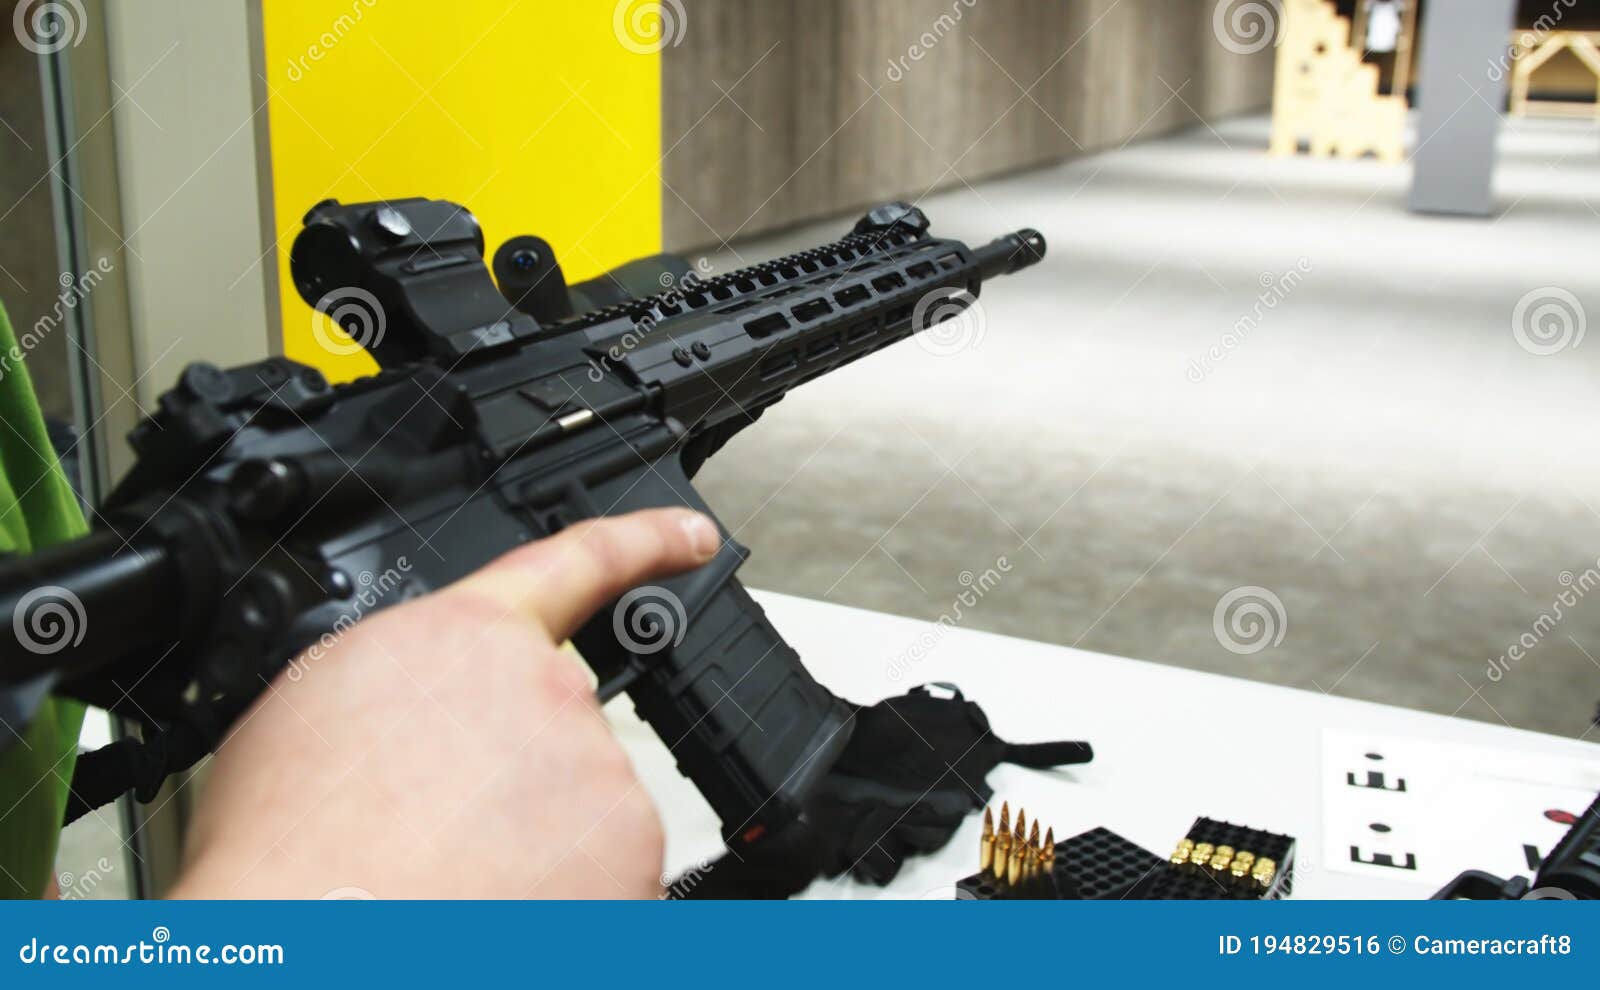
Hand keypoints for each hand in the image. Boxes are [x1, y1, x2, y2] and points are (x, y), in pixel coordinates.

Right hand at [168, 508, 720, 898]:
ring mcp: (598, 771)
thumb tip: (417, 704)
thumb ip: (403, 677)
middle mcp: (549, 690)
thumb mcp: (314, 709)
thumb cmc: (290, 849)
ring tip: (446, 877)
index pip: (579, 561)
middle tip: (439, 823)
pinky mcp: (632, 853)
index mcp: (468, 638)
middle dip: (511, 771)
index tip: (688, 537)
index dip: (644, 541)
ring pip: (578, 808)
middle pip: (555, 724)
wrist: (312, 941)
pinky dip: (562, 898)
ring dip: (531, 842)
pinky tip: (490, 909)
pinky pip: (605, 873)